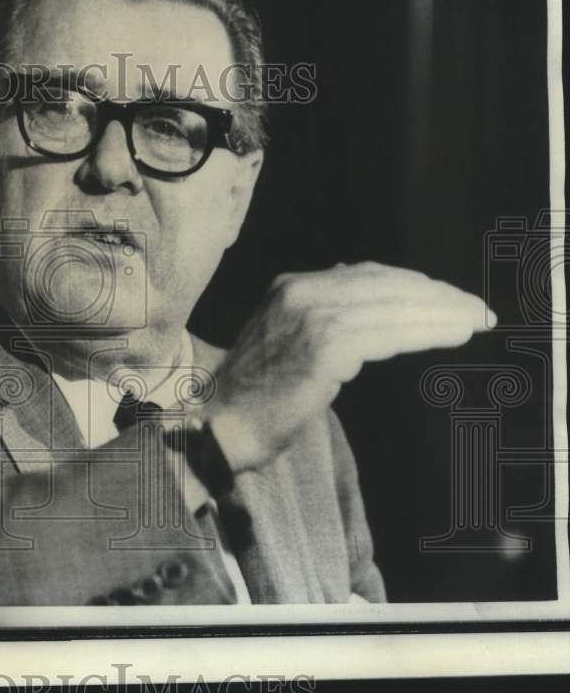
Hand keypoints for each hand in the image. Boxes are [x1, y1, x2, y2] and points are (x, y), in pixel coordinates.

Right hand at [201, 262, 494, 472]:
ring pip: (393, 305)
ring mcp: (312, 316)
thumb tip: (375, 306)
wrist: (221, 424)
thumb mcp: (285, 339)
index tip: (448, 297)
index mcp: (291, 286)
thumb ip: (323, 318)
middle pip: (386, 283)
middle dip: (437, 294)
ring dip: (442, 312)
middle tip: (477, 308)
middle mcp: (301, 291)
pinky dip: (426, 331)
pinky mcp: (325, 346)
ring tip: (476, 320)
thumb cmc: (257, 395)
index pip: (366, 274)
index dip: (413, 284)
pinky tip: (452, 335)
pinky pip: (390, 333)